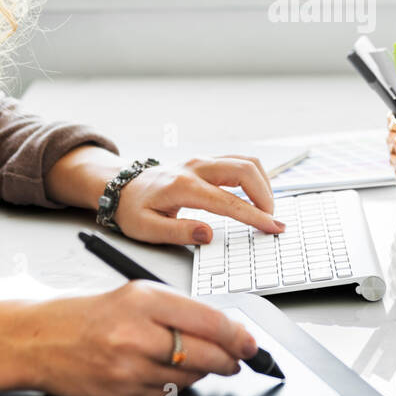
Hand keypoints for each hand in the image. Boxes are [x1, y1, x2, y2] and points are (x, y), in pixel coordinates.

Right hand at [28, 281, 259, 395]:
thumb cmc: (89, 314)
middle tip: (236, 358)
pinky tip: (159, 369)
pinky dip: (172, 383)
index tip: (250, 342)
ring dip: (201, 372)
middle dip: (229, 359)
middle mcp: (136, 334)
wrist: (38, 340)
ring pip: (190, 378)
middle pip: (206, 355)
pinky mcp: (122, 395)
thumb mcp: (135, 295)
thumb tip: (224, 329)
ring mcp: (128, 369)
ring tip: (189, 359)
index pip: (209, 321)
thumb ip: (179, 310)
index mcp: (143, 300)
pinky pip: (166, 393)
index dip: (237, 335)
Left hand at [112, 154, 282, 245]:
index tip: (273, 227)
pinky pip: (239, 162)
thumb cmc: (133, 210)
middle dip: (266, 195)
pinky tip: (256, 195)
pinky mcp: (207, 161)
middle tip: (271, 220)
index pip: (228, 201)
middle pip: (245, 170)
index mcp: (183, 186)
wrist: (122, 187)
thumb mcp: (146, 229)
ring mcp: (203, 161)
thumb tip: (207, 235)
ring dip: (262, 184)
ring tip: (265, 209)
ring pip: (246, 162)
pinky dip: (254, 177)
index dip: (254, 215)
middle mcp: (196, 168)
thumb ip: (177, 232)